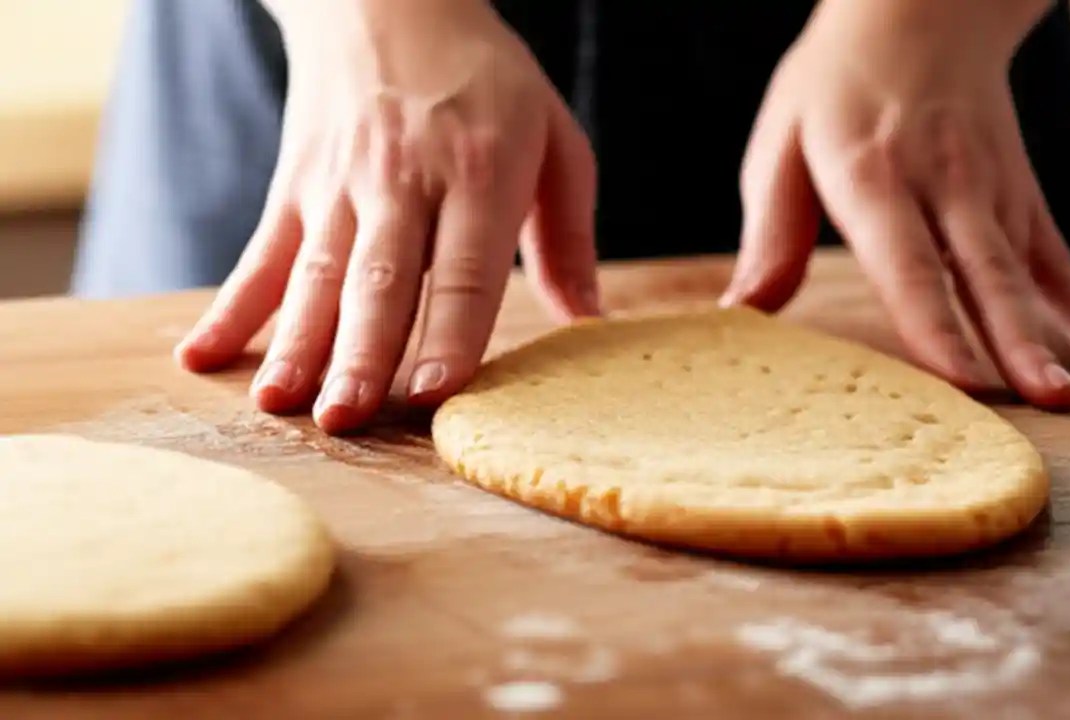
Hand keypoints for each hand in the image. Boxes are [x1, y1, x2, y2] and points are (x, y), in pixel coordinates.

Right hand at [175, 0, 598, 432]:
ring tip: (280, 406)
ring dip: (297, 343)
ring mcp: (340, 184)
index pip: (466, 267)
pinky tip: (202, 355)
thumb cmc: (487, 81)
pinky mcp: (295, 186)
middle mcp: (405, 180)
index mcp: (481, 172)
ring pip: (316, 274)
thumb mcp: (555, 140)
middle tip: (348, 420)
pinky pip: (260, 254)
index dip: (451, 332)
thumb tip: (589, 322)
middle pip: (380, 279)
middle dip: (362, 354)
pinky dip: (231, 307)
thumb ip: (568, 237)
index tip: (435, 391)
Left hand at [723, 0, 1069, 408]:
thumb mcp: (782, 145)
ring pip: (1022, 270)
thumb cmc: (835, 86)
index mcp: (872, 178)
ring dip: (1050, 335)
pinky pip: (1051, 251)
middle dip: (1013, 345)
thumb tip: (738, 313)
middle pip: (982, 274)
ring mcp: (988, 187)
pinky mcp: (1018, 188)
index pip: (908, 265)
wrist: (921, 8)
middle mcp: (941, 185)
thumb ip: (770, 235)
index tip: (962, 383)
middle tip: (1043, 407)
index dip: (935, 326)